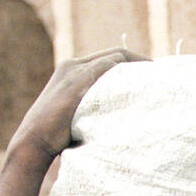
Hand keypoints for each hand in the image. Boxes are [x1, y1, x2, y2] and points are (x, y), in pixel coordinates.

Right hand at [8, 47, 147, 166]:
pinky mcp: (78, 79)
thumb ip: (94, 109)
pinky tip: (144, 81)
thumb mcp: (78, 117)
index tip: (150, 76)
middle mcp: (72, 65)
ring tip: (158, 77)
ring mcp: (74, 70)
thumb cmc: (56, 137)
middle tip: (161, 74)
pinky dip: (129, 70)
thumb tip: (118, 121)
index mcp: (70, 71)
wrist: (34, 140)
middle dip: (139, 62)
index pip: (108, 60)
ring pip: (115, 58)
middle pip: (115, 55)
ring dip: (138, 65)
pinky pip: (109, 66)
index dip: (131, 65)